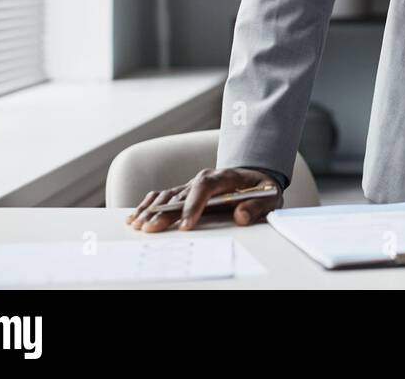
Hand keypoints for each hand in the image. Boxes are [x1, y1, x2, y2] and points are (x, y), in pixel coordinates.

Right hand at [125, 167, 283, 232]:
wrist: (255, 178)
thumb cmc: (261, 189)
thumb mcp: (269, 196)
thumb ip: (257, 206)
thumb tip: (241, 216)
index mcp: (225, 176)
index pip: (205, 186)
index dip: (193, 205)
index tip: (186, 225)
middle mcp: (204, 178)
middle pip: (180, 194)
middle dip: (165, 213)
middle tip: (151, 229)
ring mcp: (191, 185)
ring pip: (167, 195)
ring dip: (152, 210)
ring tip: (138, 225)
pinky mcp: (184, 192)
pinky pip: (162, 197)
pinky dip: (147, 205)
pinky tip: (134, 216)